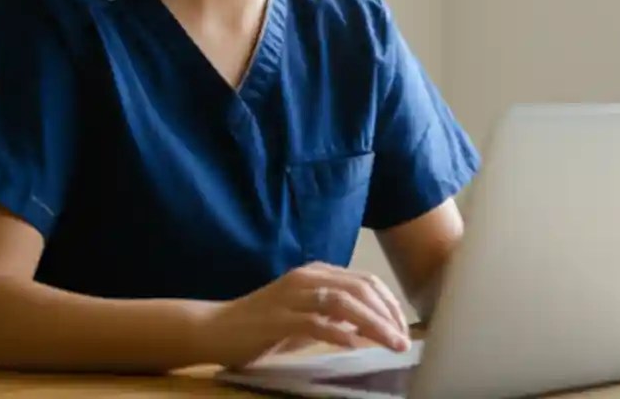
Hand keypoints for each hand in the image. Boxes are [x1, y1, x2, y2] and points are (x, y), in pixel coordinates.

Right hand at [196, 262, 411, 368]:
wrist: (216, 328)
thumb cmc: (263, 325)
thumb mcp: (306, 315)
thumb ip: (335, 314)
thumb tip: (370, 324)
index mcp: (317, 273)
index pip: (365, 281)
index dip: (389, 303)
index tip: (403, 326)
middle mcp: (307, 278)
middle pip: (360, 289)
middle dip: (387, 314)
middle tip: (403, 340)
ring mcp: (292, 296)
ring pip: (343, 303)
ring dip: (373, 324)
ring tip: (391, 344)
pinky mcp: (278, 318)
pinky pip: (316, 322)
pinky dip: (340, 333)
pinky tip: (356, 345)